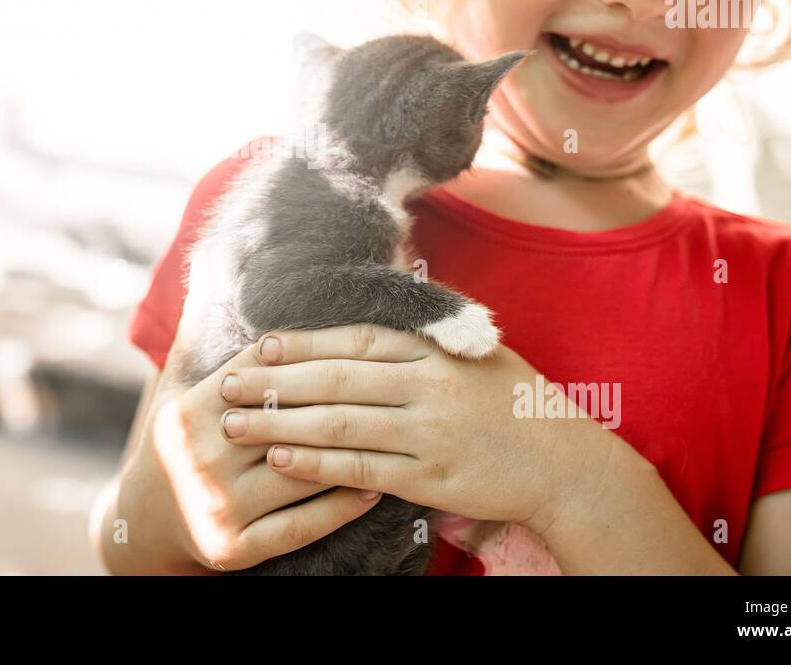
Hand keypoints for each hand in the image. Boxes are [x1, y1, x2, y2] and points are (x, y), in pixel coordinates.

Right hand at [116, 338, 386, 571]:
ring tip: (392, 436)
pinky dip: (339, 507)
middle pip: (284, 420)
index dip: (304, 357)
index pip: (258, 373)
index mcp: (190, 413)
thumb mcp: (177, 386)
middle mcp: (200, 458)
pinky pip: (299, 526)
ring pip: (299, 472)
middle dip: (337, 403)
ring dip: (350, 453)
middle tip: (388, 390)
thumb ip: (198, 334)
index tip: (350, 346)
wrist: (143, 522)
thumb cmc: (179, 440)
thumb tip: (212, 269)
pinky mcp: (233, 548)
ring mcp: (216, 507)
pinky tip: (372, 489)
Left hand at [213, 323, 612, 531]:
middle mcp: (428, 386)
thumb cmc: (512, 402)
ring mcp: (428, 433)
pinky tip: (280, 460)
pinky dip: (316, 465)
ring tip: (234, 425)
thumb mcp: (474, 352)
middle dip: (274, 382)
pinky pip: (360, 470)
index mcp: (435, 350)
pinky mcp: (429, 479)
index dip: (302, 343)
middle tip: (225, 386)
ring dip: (281, 424)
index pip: (355, 340)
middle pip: (336, 378)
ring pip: (339, 424)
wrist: (565, 462)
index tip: (258, 347)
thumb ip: (421, 335)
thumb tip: (368, 310)